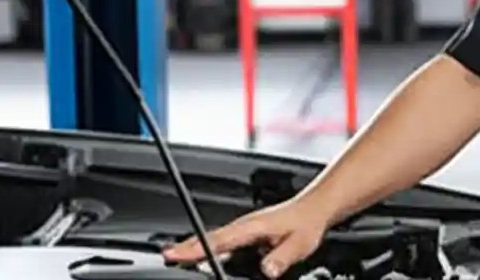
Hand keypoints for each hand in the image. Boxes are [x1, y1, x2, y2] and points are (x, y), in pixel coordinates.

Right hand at [162, 196, 333, 278]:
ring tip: (174, 258)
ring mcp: (243, 229)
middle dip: (185, 247)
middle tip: (165, 256)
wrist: (314, 209)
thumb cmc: (306, 224)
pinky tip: (199, 259)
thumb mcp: (300, 244)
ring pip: (213, 239)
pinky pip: (221, 242)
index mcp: (252, 227)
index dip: (196, 248)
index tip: (175, 253)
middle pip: (208, 238)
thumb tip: (268, 270)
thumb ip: (283, 257)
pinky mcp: (245, 234)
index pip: (219, 240)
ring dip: (193, 247)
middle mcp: (244, 226)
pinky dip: (206, 248)